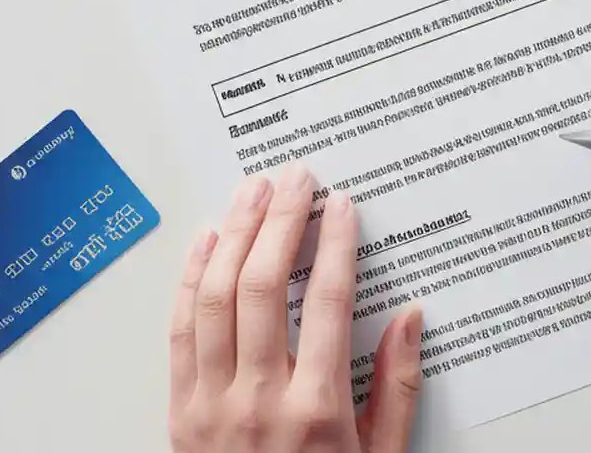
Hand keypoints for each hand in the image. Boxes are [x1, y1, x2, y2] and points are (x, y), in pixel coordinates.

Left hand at [168, 165, 423, 452]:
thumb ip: (398, 389)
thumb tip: (411, 317)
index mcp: (317, 411)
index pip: (326, 301)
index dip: (335, 243)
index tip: (342, 206)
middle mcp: (259, 400)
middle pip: (262, 285)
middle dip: (281, 220)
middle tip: (297, 178)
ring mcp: (211, 404)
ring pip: (214, 297)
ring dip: (234, 234)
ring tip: (252, 191)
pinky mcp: (180, 412)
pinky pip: (179, 330)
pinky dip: (189, 278)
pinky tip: (206, 241)